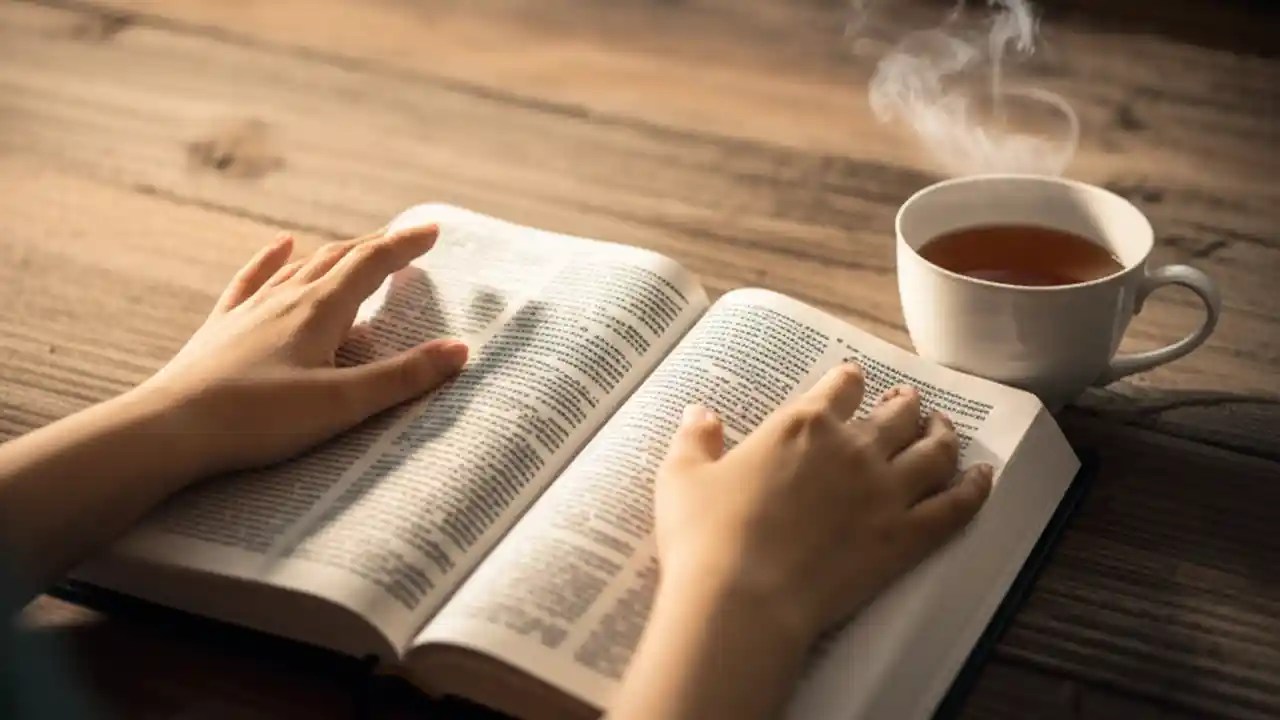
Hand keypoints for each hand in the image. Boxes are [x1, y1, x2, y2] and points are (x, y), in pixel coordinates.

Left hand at [137, 225, 467, 475]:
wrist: (171, 430)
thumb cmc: (258, 419)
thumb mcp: (341, 403)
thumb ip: (402, 377)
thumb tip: (459, 350)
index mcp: (319, 311)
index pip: (371, 265)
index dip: (404, 246)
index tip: (432, 230)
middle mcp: (286, 300)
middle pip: (339, 258)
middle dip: (377, 246)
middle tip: (406, 239)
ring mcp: (250, 311)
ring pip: (301, 267)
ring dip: (335, 252)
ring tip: (358, 245)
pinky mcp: (222, 330)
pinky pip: (251, 281)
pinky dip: (271, 260)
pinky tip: (280, 246)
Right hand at [655, 364, 992, 643]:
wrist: (743, 599)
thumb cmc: (705, 538)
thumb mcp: (683, 478)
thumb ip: (695, 439)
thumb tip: (701, 413)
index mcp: (801, 425)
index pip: (840, 387)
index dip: (850, 381)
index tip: (855, 380)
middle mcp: (852, 448)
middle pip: (895, 414)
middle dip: (905, 404)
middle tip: (910, 402)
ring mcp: (885, 492)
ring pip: (933, 452)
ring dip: (943, 435)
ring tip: (946, 428)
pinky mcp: (905, 538)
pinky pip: (955, 507)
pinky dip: (974, 489)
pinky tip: (984, 478)